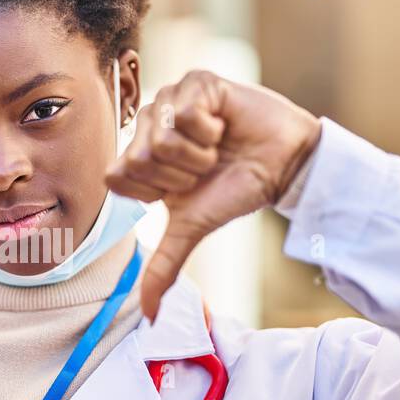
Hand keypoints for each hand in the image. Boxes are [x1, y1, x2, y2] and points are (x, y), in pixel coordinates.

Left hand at [106, 71, 321, 320]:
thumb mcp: (192, 229)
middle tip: (204, 167)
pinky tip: (224, 126)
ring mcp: (170, 99)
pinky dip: (210, 129)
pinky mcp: (196, 81)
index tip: (183, 188)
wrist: (282, 167)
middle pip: (136, 159)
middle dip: (179, 175)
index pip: (117, 177)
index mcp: (138, 156)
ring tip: (216, 148)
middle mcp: (148, 124)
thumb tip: (149, 318)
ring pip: (159, 139)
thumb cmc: (234, 190)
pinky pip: (184, 112)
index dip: (154, 190)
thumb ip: (164, 267)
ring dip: (197, 154)